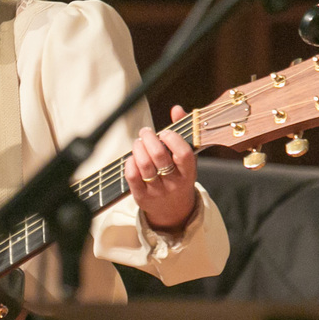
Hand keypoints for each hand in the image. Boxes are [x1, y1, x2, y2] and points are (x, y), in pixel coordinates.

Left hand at [123, 105, 197, 231]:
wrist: (173, 210)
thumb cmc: (179, 176)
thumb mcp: (186, 159)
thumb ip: (182, 132)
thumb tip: (176, 109)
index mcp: (189, 172)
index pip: (183, 153)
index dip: (172, 139)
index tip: (164, 133)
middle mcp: (174, 183)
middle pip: (159, 156)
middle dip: (149, 138)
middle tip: (145, 132)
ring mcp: (157, 191)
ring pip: (144, 164)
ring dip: (138, 147)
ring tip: (138, 142)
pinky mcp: (141, 196)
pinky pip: (132, 176)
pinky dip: (130, 162)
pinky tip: (133, 156)